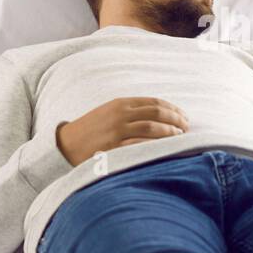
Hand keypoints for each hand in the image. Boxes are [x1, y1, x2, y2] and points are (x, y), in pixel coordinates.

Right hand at [55, 97, 188, 166]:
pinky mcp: (113, 148)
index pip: (155, 102)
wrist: (65, 145)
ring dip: (171, 133)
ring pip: (152, 128)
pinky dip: (157, 146)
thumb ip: (132, 112)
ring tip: (180, 138)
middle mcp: (120, 115)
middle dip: (176, 120)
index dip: (173, 109)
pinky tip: (166, 150)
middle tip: (187, 128)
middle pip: (157, 113)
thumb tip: (161, 116)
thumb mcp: (109, 113)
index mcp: (120, 103)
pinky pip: (141, 145)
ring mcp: (117, 132)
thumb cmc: (92, 130)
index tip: (184, 117)